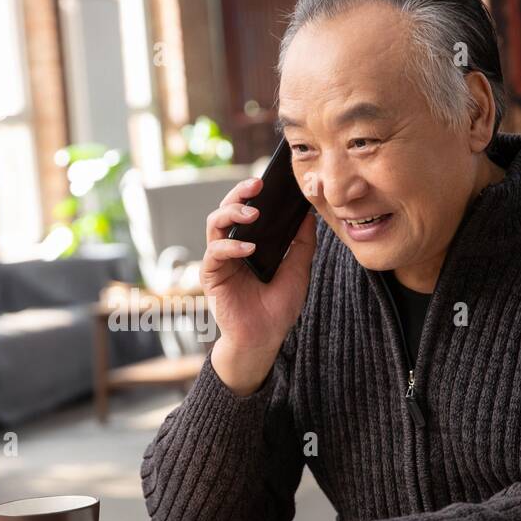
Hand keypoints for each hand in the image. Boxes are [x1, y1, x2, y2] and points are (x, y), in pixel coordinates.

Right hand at [202, 179, 315, 394]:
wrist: (264, 339)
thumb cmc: (278, 307)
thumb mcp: (298, 269)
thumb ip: (302, 242)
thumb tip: (309, 213)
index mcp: (249, 243)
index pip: (246, 210)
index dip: (252, 193)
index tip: (269, 182)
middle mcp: (231, 248)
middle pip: (226, 210)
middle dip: (238, 194)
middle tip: (256, 186)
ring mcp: (219, 261)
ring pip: (214, 224)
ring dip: (231, 213)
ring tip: (251, 214)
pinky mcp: (211, 276)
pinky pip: (214, 253)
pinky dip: (231, 247)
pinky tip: (248, 249)